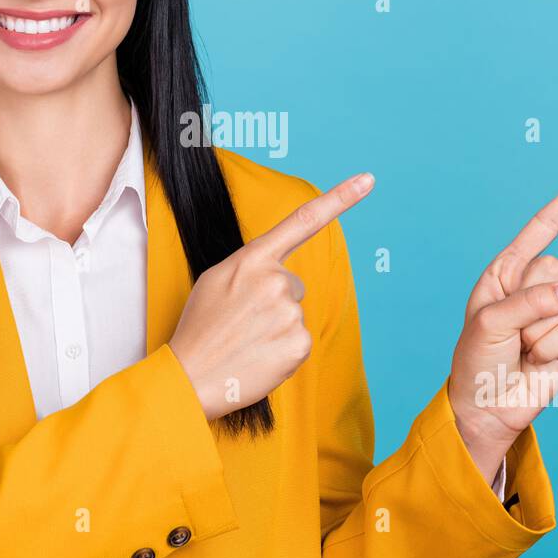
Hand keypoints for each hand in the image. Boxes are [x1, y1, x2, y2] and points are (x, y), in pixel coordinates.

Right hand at [169, 172, 374, 420]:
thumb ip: (251, 267)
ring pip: (295, 315)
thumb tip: (278, 272)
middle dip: (274, 303)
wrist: (189, 377)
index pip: (301, 221)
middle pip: (293, 286)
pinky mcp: (300, 343)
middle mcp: (276, 279)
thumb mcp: (216, 281)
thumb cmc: (200, 330)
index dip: (340, 198)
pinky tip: (259, 357)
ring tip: (245, 342)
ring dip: (276, 329)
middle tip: (242, 323)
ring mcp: (289, 311)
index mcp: (252, 259)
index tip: (368, 180)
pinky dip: (283, 352)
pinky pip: (300, 342)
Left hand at [447, 170, 557, 471]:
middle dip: (530, 299)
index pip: (541, 230)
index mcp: (505, 273)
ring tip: (517, 348)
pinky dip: (548, 350)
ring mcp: (551, 314)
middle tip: (509, 328)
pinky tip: (532, 362)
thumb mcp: (490, 323)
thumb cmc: (476, 360)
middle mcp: (530, 288)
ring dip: (536, 331)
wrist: (485, 407)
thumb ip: (531, 301)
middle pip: (554, 268)